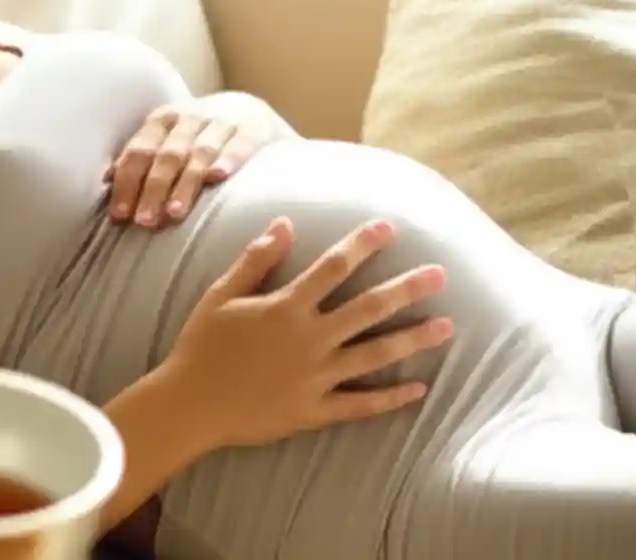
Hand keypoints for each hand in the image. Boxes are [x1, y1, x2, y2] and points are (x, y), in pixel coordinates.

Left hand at [105, 97, 268, 228]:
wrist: (249, 110)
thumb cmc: (197, 136)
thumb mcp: (165, 138)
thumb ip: (139, 158)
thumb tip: (105, 179)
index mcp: (162, 120)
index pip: (139, 151)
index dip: (128, 183)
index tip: (120, 215)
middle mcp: (189, 118)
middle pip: (167, 155)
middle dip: (154, 189)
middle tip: (145, 222)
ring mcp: (221, 122)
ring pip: (200, 153)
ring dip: (185, 183)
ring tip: (175, 213)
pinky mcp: (252, 129)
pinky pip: (239, 144)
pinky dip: (228, 159)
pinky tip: (218, 177)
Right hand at [161, 217, 453, 449]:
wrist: (189, 406)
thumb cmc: (200, 346)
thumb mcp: (220, 295)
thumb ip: (255, 261)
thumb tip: (284, 224)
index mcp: (286, 308)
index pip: (333, 267)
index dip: (362, 244)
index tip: (389, 227)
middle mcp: (308, 339)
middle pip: (368, 308)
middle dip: (407, 289)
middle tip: (441, 274)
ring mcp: (315, 377)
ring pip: (375, 355)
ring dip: (413, 339)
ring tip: (446, 326)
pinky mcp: (314, 411)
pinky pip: (360, 404)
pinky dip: (390, 398)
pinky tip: (418, 389)